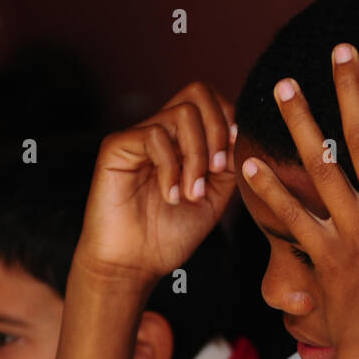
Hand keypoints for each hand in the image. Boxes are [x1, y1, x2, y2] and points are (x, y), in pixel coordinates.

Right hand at [73, 82, 236, 286]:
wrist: (132, 266)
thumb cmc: (168, 236)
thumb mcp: (213, 199)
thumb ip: (229, 165)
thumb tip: (241, 133)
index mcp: (183, 141)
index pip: (212, 102)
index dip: (230, 124)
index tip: (230, 165)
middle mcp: (161, 131)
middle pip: (198, 92)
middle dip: (218, 131)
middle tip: (217, 172)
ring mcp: (138, 136)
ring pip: (182, 114)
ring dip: (197, 156)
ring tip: (191, 193)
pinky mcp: (117, 147)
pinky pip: (155, 135)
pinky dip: (171, 169)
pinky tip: (170, 197)